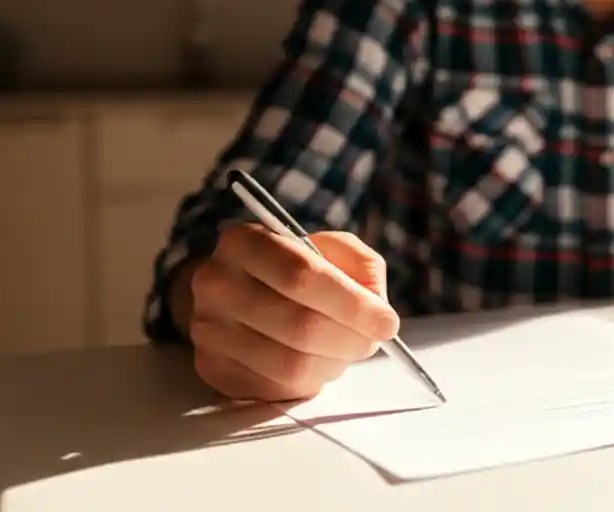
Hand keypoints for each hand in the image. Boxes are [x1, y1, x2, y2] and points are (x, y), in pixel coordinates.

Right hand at [182, 224, 400, 401]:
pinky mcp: (213, 368)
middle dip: (351, 338)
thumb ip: (360, 265)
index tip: (387, 322)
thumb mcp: (329, 247)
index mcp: (243, 242)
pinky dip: (312, 379)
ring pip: (291, 363)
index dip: (353, 304)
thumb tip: (377, 306)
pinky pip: (277, 387)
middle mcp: (216, 284)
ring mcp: (209, 330)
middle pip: (299, 325)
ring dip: (335, 362)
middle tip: (374, 340)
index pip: (302, 276)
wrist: (234, 293)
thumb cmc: (292, 267)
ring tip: (347, 349)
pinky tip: (319, 360)